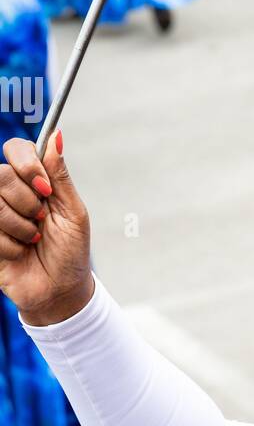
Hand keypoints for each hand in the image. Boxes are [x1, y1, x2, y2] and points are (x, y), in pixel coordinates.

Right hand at [0, 133, 93, 324]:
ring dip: (20, 226)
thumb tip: (56, 135)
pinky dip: (11, 245)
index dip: (27, 163)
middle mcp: (10, 193)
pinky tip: (20, 253)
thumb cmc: (70, 252)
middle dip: (25, 200)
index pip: (16, 149)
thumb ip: (60, 176)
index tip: (45, 188)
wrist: (59, 291)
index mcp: (34, 181)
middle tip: (41, 219)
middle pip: (0, 174)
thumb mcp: (73, 213)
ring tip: (34, 239)